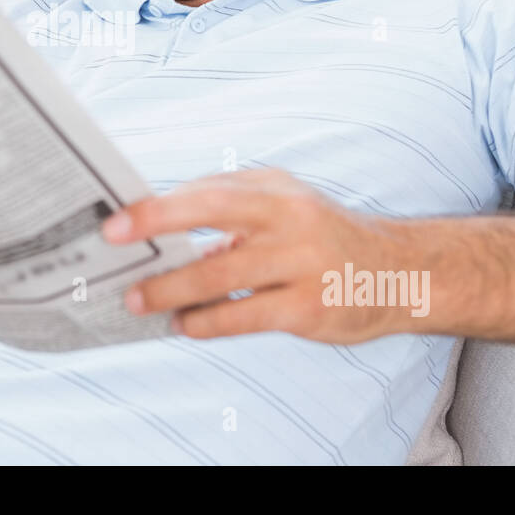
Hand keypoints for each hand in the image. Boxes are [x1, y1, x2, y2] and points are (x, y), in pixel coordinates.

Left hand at [101, 169, 415, 343]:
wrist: (401, 273)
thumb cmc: (323, 235)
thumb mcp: (285, 203)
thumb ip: (230, 206)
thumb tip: (164, 222)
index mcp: (277, 190)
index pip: (207, 190)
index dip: (158, 206)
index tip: (116, 220)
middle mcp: (290, 218)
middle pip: (212, 215)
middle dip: (157, 230)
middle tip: (113, 250)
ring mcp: (302, 263)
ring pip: (221, 274)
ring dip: (172, 290)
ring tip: (139, 300)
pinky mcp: (309, 307)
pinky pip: (245, 315)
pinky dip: (207, 321)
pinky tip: (185, 325)